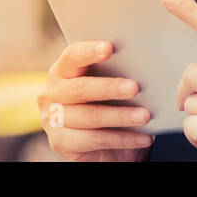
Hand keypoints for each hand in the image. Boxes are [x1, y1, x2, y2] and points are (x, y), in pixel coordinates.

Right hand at [38, 40, 153, 160]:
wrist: (97, 148)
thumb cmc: (106, 107)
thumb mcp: (107, 89)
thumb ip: (114, 75)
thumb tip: (142, 68)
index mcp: (62, 71)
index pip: (72, 56)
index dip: (89, 52)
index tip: (109, 48)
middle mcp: (52, 93)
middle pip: (80, 88)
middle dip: (109, 87)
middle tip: (134, 87)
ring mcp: (53, 120)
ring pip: (91, 116)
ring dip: (121, 116)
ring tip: (145, 116)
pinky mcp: (60, 143)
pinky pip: (95, 140)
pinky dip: (122, 139)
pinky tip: (142, 138)